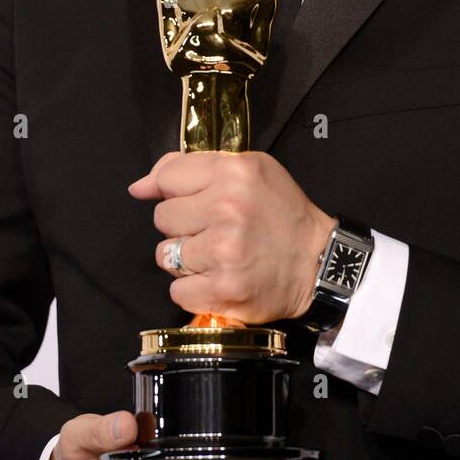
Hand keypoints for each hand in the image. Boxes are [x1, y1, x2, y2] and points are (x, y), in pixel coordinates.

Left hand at [128, 151, 334, 323]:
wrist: (318, 262)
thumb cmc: (281, 213)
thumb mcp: (250, 170)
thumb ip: (193, 167)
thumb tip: (140, 186)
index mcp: (234, 173)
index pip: (167, 178)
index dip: (173, 191)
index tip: (190, 201)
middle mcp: (227, 209)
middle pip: (162, 218)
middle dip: (182, 226)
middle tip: (213, 230)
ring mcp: (224, 252)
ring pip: (165, 256)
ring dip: (186, 260)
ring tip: (217, 255)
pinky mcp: (223, 290)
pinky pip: (177, 291)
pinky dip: (193, 289)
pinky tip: (218, 278)